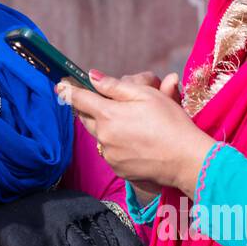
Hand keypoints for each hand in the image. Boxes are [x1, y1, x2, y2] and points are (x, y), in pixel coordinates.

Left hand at [59, 70, 213, 193]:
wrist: (186, 160)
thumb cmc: (171, 123)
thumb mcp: (145, 95)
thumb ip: (114, 86)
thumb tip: (91, 76)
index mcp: (108, 115)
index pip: (79, 99)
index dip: (68, 91)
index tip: (59, 86)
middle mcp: (103, 136)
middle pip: (85, 118)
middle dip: (88, 108)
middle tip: (99, 101)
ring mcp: (109, 154)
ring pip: (97, 135)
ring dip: (103, 126)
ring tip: (125, 122)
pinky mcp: (118, 169)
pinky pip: (108, 152)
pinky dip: (114, 144)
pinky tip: (133, 140)